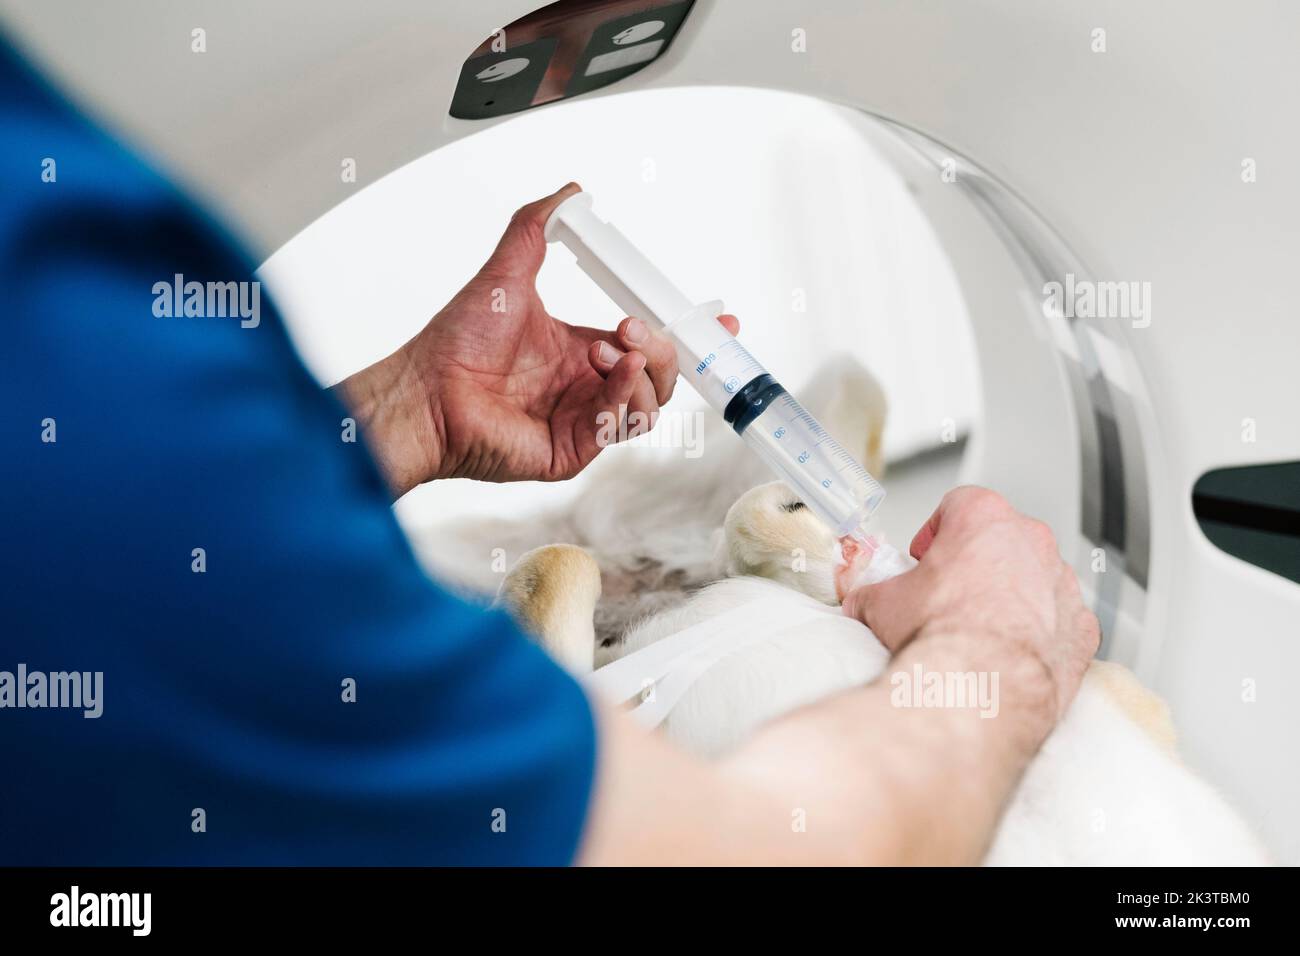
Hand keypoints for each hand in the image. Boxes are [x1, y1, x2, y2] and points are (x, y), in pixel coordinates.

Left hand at [334, 183, 738, 495]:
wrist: (428, 391)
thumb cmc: (456, 341)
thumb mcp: (507, 273)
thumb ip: (537, 228)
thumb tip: (568, 193)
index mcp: (580, 351)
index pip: (647, 343)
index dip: (683, 333)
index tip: (717, 318)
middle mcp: (586, 387)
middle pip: (659, 376)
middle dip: (664, 349)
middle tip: (635, 327)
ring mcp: (583, 421)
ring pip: (649, 404)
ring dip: (644, 372)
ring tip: (612, 347)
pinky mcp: (574, 450)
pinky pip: (620, 427)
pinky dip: (624, 397)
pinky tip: (609, 370)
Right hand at [842, 486, 1099, 719]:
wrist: (978, 688)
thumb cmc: (939, 636)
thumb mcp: (880, 603)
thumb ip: (874, 592)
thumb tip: (863, 602)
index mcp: (984, 518)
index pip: (958, 504)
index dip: (936, 532)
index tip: (926, 557)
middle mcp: (1031, 541)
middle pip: (1001, 537)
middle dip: (976, 561)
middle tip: (948, 593)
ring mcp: (1062, 581)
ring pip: (1036, 577)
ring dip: (1011, 594)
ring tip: (979, 628)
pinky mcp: (1082, 625)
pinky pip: (1061, 619)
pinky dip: (1041, 631)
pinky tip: (1011, 652)